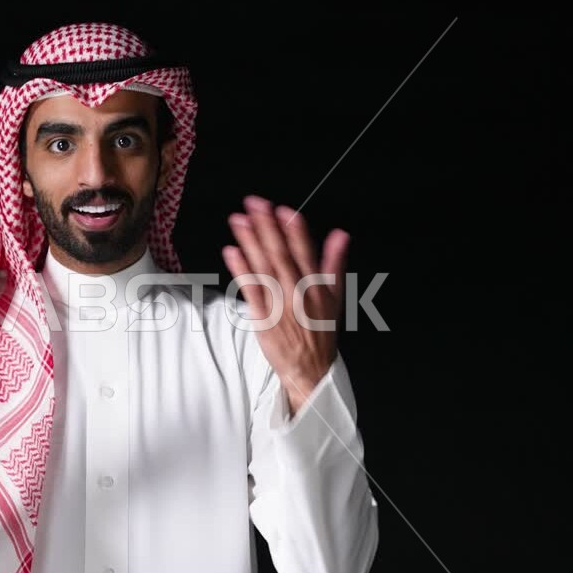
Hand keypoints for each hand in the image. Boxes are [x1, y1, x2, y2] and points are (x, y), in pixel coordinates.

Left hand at [222, 196, 349, 414]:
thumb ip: (335, 263)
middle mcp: (298, 293)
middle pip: (280, 255)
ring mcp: (278, 305)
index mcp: (317, 287)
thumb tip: (341, 235)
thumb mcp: (335, 296)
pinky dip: (241, 270)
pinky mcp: (262, 317)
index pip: (304, 253)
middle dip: (267, 228)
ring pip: (263, 268)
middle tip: (255, 204)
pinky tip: (232, 252)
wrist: (310, 369)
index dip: (294, 231)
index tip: (283, 210)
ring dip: (251, 242)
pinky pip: (250, 290)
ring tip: (240, 220)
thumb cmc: (321, 330)